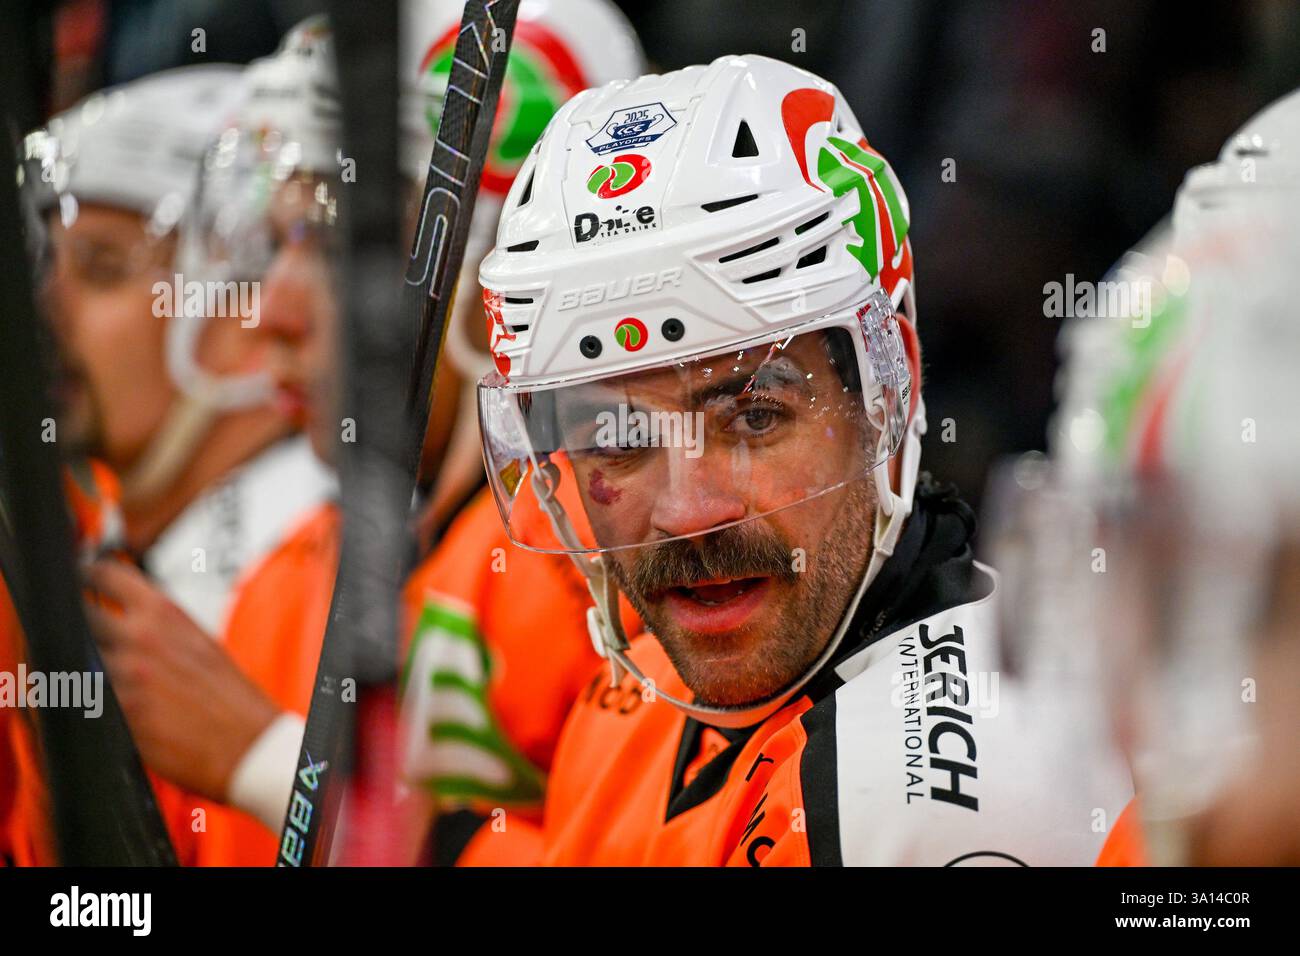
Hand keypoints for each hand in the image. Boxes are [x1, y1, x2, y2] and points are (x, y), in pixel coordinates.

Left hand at [85, 560, 279, 801]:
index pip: (104, 573)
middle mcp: (140, 636)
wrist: (248, 742)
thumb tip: (124, 619)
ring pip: (69, 656)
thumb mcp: (198, 641)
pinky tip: (90, 701)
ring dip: (70, 662)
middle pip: (75, 611)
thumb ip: (158, 625)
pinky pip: (79, 696)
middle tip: (68, 630)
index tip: (75, 582)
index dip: (83, 576)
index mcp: (164, 612)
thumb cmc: (229, 695)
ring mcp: (124, 674)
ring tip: (81, 673)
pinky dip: (77, 697)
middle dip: (69, 620)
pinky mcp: (115, 712)